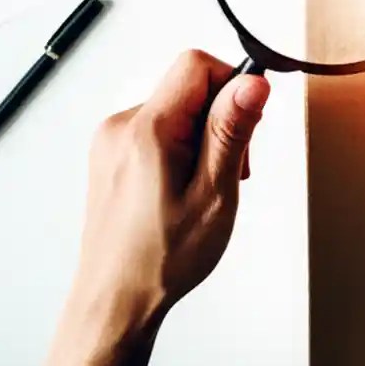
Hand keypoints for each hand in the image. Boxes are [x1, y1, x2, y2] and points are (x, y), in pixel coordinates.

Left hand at [37, 50, 268, 365]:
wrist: (115, 299)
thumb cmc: (162, 259)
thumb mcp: (214, 194)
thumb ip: (232, 132)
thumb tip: (253, 82)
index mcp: (147, 130)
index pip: (196, 65)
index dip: (231, 85)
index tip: (246, 124)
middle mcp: (121, 126)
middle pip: (188, 88)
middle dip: (220, 120)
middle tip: (228, 172)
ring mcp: (112, 141)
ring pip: (175, 111)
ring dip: (201, 139)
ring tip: (203, 189)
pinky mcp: (111, 155)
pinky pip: (157, 131)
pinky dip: (180, 151)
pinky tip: (183, 191)